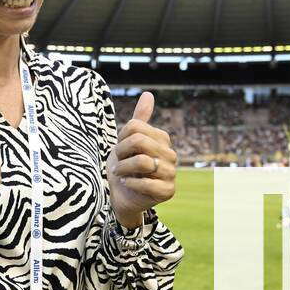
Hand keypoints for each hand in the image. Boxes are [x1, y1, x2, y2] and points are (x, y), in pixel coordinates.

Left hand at [107, 92, 176, 227]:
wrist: (121, 195)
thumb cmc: (124, 167)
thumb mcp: (126, 141)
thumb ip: (138, 120)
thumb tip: (148, 94)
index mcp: (161, 139)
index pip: (135, 127)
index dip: (121, 139)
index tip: (119, 151)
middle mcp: (170, 154)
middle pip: (138, 142)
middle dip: (121, 153)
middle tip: (117, 164)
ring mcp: (171, 173)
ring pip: (142, 161)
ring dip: (124, 168)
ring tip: (120, 173)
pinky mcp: (168, 191)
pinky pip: (147, 182)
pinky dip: (131, 182)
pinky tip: (127, 183)